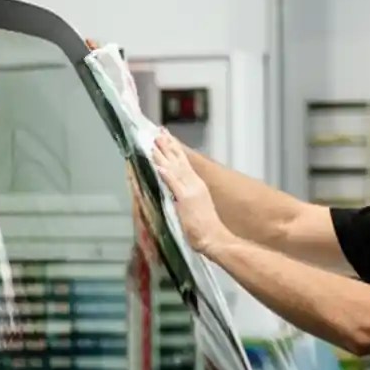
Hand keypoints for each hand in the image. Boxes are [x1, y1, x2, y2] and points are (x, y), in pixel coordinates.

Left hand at [151, 129, 232, 254]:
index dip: (175, 150)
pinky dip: (166, 174)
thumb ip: (185, 199)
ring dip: (164, 154)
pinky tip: (159, 165)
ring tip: (155, 142)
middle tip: (158, 132)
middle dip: (168, 145)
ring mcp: (190, 190)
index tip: (167, 138)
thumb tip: (177, 194)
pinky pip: (174, 184)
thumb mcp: (195, 208)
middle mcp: (195, 184)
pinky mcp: (186, 199)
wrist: (215, 238)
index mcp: (197, 186)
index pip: (184, 164)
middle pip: (179, 161)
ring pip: (175, 168)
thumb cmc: (206, 229)